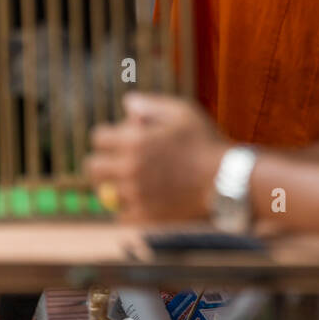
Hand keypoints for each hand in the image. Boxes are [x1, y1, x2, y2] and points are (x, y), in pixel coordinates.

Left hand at [84, 94, 226, 222]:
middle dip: (101, 163)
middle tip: (114, 164)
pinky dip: (128, 209)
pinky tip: (141, 201)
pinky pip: (122, 215)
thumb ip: (152, 105)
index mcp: (134, 140)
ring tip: (133, 183)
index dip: (107, 136)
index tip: (116, 140)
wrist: (225, 180)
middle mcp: (129, 168)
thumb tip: (127, 103)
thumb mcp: (182, 112)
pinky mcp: (145, 216)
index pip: (98, 138)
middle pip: (93, 168)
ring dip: (116, 186)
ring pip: (107, 193)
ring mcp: (135, 194)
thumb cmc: (205, 141)